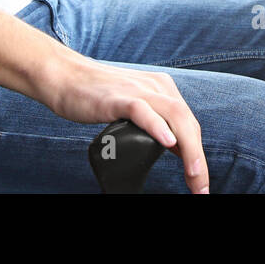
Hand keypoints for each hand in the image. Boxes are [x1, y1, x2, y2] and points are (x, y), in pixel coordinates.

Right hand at [41, 53, 208, 192]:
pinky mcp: (118, 98)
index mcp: (163, 89)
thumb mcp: (135, 105)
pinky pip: (142, 110)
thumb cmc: (97, 95)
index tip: (199, 181)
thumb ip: (155, 120)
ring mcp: (138, 91)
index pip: (190, 124)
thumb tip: (176, 146)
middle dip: (198, 158)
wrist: (64, 76)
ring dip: (189, 148)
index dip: (198, 154)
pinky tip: (168, 142)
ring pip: (174, 116)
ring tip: (193, 174)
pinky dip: (158, 127)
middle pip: (188, 122)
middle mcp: (156, 87)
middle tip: (200, 188)